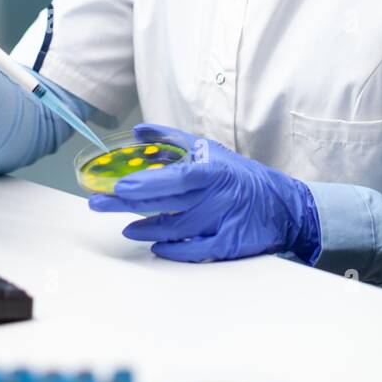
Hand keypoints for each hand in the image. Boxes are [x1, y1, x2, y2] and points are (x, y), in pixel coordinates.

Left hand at [88, 120, 320, 262]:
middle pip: (166, 204)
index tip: (120, 185)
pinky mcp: (228, 245)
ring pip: (175, 229)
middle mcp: (217, 197)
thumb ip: (172, 139)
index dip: (147, 183)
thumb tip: (140, 130)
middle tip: (99, 203)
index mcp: (213, 171)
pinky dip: (171, 248)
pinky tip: (155, 245)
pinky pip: (193, 250)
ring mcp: (222, 223)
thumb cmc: (240, 176)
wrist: (282, 205)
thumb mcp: (210, 150)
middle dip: (128, 204)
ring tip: (127, 227)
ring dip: (145, 229)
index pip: (175, 178)